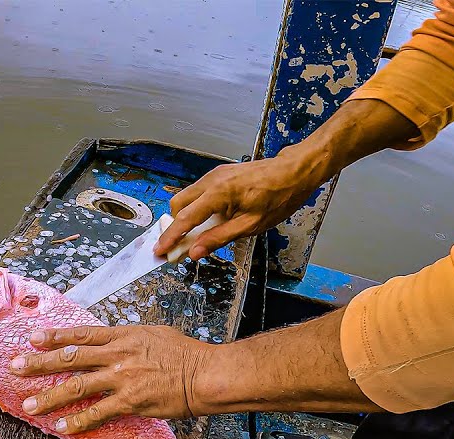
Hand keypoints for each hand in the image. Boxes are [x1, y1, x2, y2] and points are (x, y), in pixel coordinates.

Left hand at [9, 325, 214, 433]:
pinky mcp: (130, 402)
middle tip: (15, 367)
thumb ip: (128, 339)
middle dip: (39, 363)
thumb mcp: (153, 334)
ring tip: (29, 406)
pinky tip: (61, 426)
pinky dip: (78, 420)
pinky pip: (98, 413)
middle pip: (70, 358)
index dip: (54, 336)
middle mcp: (117, 355)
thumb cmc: (185, 354)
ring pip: (77, 387)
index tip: (32, 338)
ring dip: (50, 397)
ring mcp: (122, 379)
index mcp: (122, 336)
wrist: (205, 375)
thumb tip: (112, 341)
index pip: (81, 334)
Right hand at [155, 147, 329, 259]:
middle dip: (173, 225)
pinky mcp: (220, 174)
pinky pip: (199, 192)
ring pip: (187, 197)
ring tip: (194, 236)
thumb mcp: (251, 225)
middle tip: (177, 245)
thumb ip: (219, 238)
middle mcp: (211, 180)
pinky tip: (208, 221)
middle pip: (178, 204)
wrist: (295, 171)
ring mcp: (215, 175)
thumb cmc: (279, 197)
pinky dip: (196, 208)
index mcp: (218, 193)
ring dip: (185, 217)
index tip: (159, 250)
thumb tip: (195, 251)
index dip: (170, 237)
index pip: (185, 218)